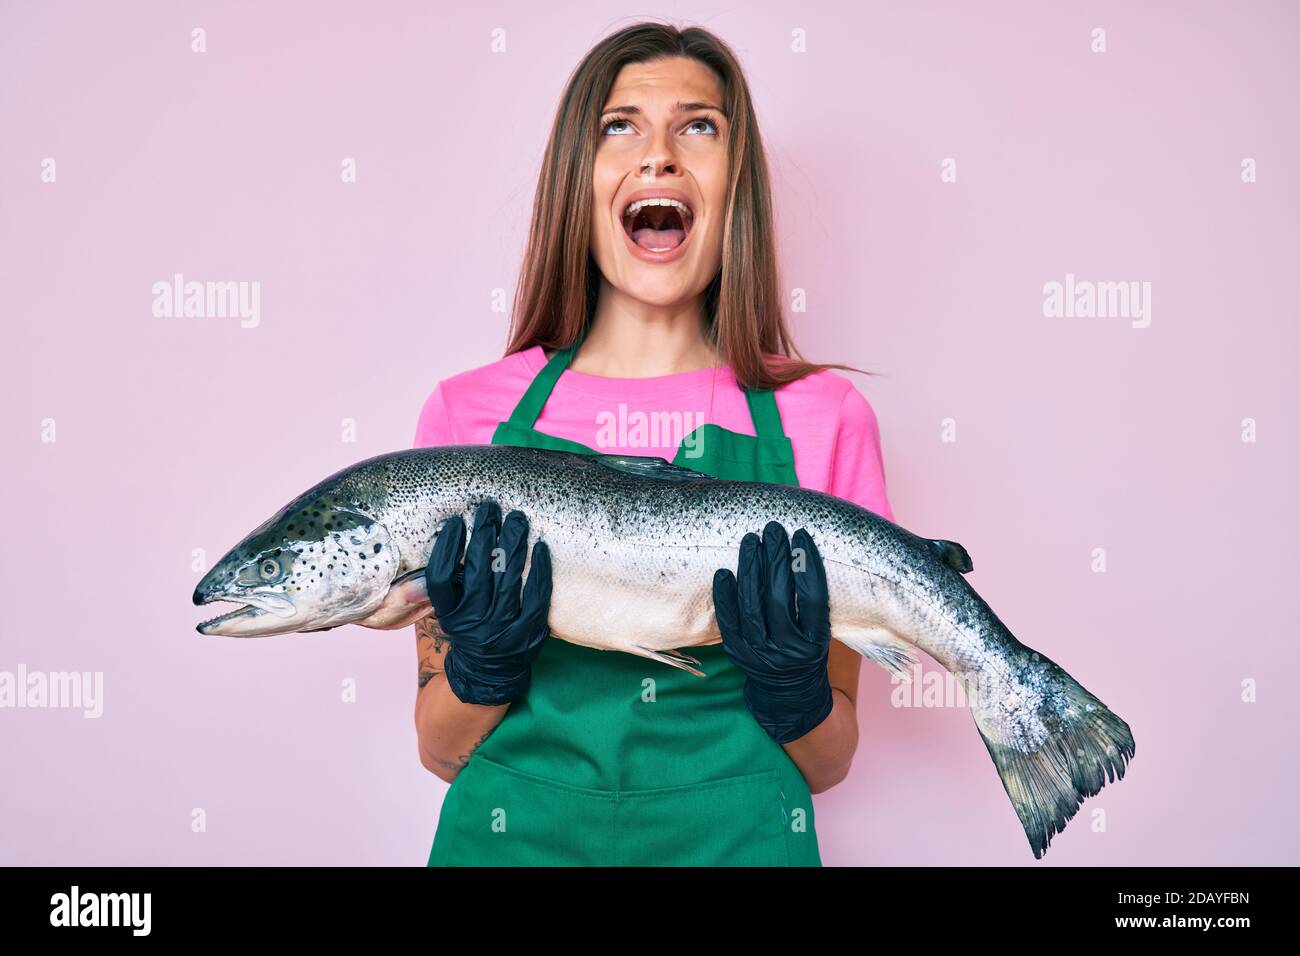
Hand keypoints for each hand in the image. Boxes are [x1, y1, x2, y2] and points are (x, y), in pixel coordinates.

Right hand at [425, 500, 551, 705]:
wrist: (487, 672)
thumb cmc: (467, 628)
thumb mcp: (447, 612)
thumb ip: (441, 584)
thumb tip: (431, 544)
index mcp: (449, 615)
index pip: (442, 578)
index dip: (448, 548)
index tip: (456, 521)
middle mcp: (473, 622)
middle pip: (478, 572)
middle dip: (484, 534)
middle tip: (490, 508)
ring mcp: (502, 629)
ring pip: (508, 579)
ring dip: (513, 544)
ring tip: (517, 518)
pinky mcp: (529, 632)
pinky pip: (537, 596)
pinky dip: (540, 570)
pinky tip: (540, 546)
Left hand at [712, 521, 833, 743]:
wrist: (793, 703)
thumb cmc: (814, 660)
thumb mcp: (828, 638)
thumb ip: (825, 607)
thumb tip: (821, 558)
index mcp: (817, 644)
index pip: (813, 598)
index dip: (807, 565)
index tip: (802, 535)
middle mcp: (789, 650)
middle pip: (780, 598)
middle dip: (776, 560)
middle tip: (773, 530)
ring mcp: (761, 654)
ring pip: (752, 606)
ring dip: (750, 570)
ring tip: (751, 541)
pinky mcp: (739, 654)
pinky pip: (729, 622)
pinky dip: (725, 596)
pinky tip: (724, 572)